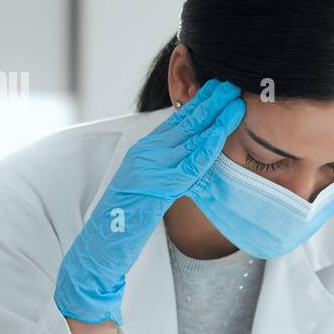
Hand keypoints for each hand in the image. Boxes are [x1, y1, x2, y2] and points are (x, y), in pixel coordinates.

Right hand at [54, 79, 244, 323]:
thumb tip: (192, 162)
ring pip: (187, 139)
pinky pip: (185, 166)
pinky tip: (220, 136)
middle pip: (183, 123)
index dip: (199, 105)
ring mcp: (147, 169)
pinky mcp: (153, 188)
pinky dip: (204, 149)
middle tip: (231, 84)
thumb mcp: (151, 190)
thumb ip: (170, 172)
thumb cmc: (126, 224)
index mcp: (144, 152)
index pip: (176, 123)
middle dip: (208, 103)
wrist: (101, 249)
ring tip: (233, 102)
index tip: (218, 90)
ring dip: (213, 119)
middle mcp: (144, 154)